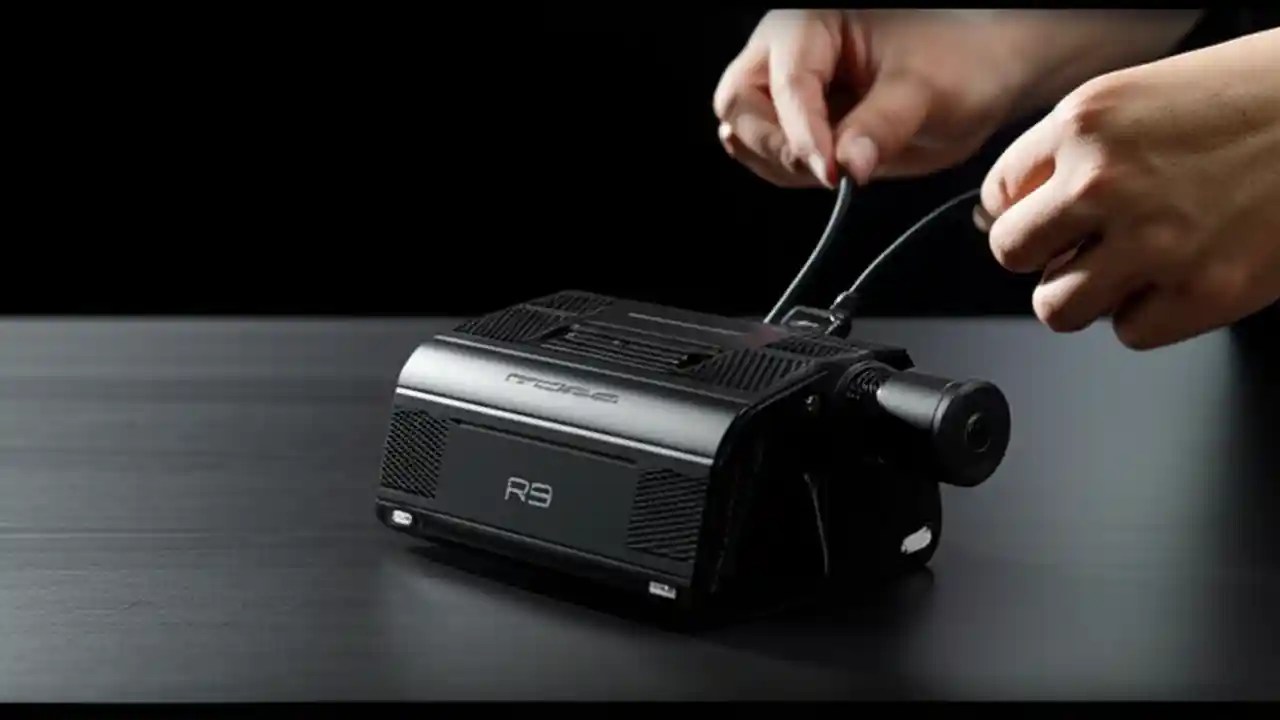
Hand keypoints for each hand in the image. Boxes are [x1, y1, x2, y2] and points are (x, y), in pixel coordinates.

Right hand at [712, 10, 1199, 188]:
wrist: (982, 76)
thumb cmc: (961, 64)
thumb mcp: (928, 93)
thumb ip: (884, 126)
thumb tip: (849, 165)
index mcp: (813, 20)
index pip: (787, 81)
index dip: (803, 133)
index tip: (831, 173)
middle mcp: (787, 48)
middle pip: (739, 102)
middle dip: (776, 142)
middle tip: (828, 169)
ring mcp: (784, 83)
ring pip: (743, 130)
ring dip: (780, 160)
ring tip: (839, 166)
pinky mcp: (793, 117)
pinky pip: (766, 152)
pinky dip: (788, 169)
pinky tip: (831, 169)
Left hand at [979, 29, 1279, 349]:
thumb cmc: (1256, 99)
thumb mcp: (1142, 96)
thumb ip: (1073, 149)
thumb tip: (1011, 204)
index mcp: (1086, 124)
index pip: (996, 194)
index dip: (1022, 209)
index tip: (1044, 215)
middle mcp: (1106, 182)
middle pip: (1012, 254)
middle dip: (1041, 254)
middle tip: (1078, 246)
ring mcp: (1153, 242)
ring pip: (1057, 308)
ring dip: (1084, 293)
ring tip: (1126, 266)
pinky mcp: (1202, 293)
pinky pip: (1129, 333)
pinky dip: (1146, 315)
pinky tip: (1175, 277)